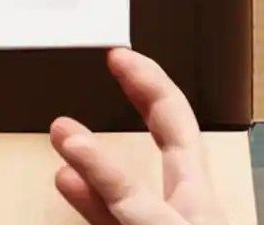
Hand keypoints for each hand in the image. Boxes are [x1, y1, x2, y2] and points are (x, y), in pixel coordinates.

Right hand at [49, 49, 225, 224]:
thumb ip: (124, 189)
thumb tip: (78, 142)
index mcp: (202, 197)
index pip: (177, 123)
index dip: (151, 84)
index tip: (121, 56)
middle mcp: (183, 207)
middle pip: (165, 138)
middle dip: (140, 95)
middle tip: (116, 62)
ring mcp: (158, 224)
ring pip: (124, 183)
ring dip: (91, 153)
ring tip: (62, 128)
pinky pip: (109, 215)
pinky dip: (86, 197)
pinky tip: (66, 179)